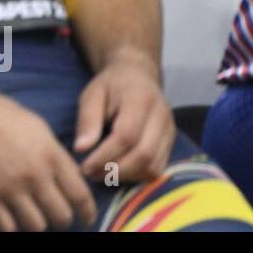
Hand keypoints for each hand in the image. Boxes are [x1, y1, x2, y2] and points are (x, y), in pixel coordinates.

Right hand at [0, 86, 96, 231]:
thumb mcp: (40, 129)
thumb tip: (70, 177)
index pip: (80, 196)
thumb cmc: (2, 115)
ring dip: (37, 224)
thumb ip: (56, 155)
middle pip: (61, 216)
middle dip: (61, 220)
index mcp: (51, 156)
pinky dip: (12, 228)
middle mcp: (35, 175)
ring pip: (37, 226)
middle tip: (54, 216)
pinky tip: (11, 220)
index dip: (87, 212)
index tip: (86, 218)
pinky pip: (7, 228)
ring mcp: (11, 188)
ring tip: (32, 217)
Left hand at [73, 52, 173, 183]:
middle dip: (115, 170)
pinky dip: (137, 175)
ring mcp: (170, 131)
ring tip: (102, 173)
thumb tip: (81, 149)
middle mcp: (161, 116)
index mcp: (140, 99)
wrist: (137, 76)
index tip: (85, 166)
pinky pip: (158, 168)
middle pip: (143, 155)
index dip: (105, 156)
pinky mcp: (171, 142)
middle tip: (91, 173)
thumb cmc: (111, 85)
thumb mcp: (92, 94)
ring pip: (153, 166)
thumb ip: (87, 120)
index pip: (126, 136)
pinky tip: (118, 171)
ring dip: (126, 176)